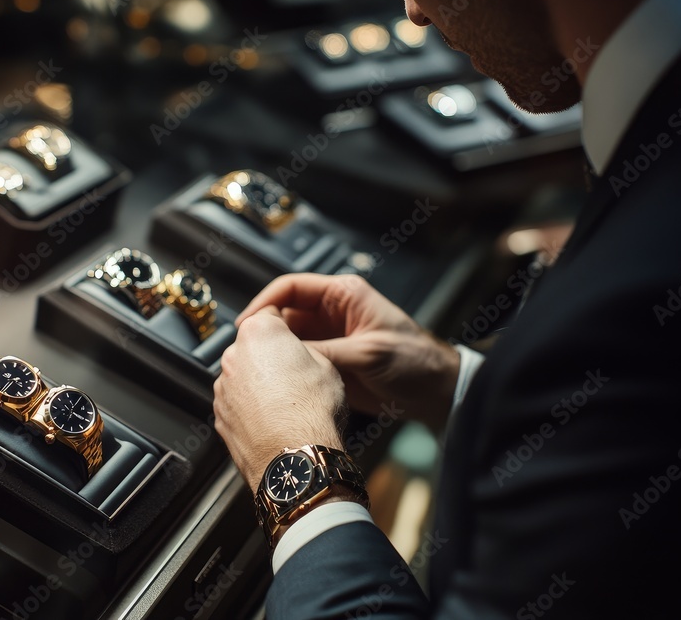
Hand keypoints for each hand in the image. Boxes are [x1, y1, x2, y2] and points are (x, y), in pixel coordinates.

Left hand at [214, 306, 345, 490]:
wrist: (294, 459)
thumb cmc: (312, 411)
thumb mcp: (327, 366)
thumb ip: (304, 350)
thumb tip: (299, 354)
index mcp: (260, 332)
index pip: (271, 313)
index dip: (287, 325)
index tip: (295, 337)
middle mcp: (234, 355)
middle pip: (254, 346)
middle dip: (271, 357)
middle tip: (297, 376)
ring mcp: (223, 388)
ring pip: (244, 377)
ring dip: (259, 384)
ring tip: (287, 404)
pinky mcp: (219, 416)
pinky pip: (237, 404)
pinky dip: (251, 409)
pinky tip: (273, 421)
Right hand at [238, 274, 459, 433]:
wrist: (435, 393)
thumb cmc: (414, 360)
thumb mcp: (369, 354)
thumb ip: (326, 352)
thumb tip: (284, 356)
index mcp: (342, 295)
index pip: (291, 287)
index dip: (264, 302)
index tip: (246, 325)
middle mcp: (330, 313)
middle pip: (283, 314)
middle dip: (263, 332)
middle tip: (244, 353)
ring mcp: (328, 339)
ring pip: (287, 340)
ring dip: (272, 354)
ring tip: (253, 370)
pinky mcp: (328, 363)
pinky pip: (297, 363)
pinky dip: (284, 371)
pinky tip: (272, 384)